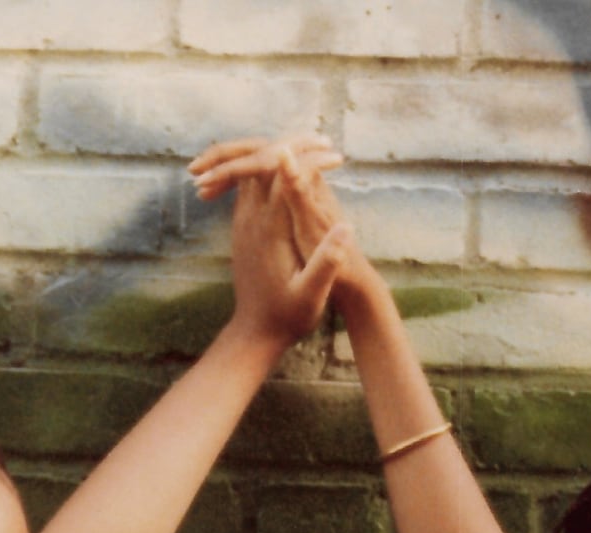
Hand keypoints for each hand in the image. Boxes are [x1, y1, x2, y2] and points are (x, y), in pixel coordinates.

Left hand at [192, 136, 354, 344]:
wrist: (254, 334)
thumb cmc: (286, 318)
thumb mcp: (311, 297)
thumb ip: (326, 263)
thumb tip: (347, 227)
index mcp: (269, 229)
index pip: (283, 174)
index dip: (311, 158)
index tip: (337, 156)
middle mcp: (251, 218)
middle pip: (262, 161)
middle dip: (295, 144)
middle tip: (326, 141)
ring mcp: (243, 221)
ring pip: (251, 168)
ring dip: (280, 153)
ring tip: (311, 148)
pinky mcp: (243, 226)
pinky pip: (249, 183)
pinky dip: (270, 170)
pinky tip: (291, 171)